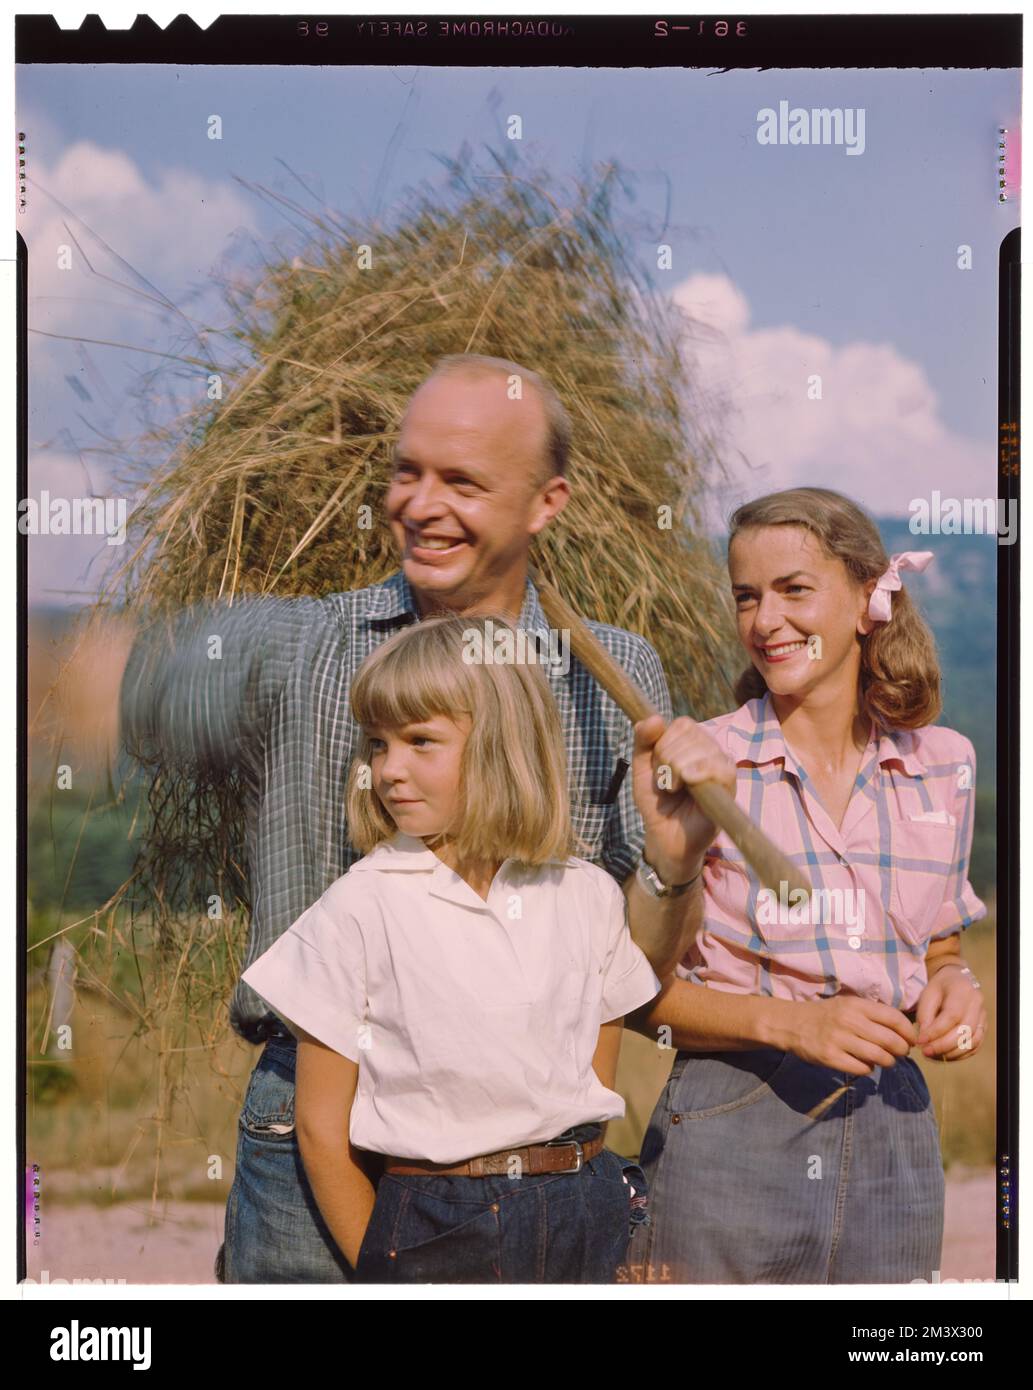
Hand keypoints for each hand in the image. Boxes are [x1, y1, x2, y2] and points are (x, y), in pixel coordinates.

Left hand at [631, 714, 736, 880]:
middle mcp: (712, 752)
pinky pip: (722, 768)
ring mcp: (723, 769)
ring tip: (674, 789)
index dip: (663, 743)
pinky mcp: (730, 789)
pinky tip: (688, 782)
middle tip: (666, 783)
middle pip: (691, 734)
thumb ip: (644, 741)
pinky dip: (699, 772)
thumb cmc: (657, 803)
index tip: (657, 769)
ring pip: (702, 749)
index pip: (683, 724)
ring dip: (677, 770)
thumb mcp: (642, 768)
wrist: (664, 837)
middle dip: (666, 759)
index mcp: (693, 744)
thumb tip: (654, 718)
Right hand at [782, 996, 917, 1074]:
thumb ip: (873, 1015)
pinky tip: (865, 1065)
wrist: (792, 1024)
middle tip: (901, 1053)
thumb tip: (903, 1032)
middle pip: (890, 1040)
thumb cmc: (826, 1015)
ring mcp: (838, 1039)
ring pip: (879, 1057)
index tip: (911, 1040)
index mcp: (856, 1005)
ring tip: (886, 1061)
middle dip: (901, 1050)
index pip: (894, 1018)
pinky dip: (869, 1069)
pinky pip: (861, 1069)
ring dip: (888, 1062)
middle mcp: (848, 1020)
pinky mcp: (830, 1057)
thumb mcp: (848, 1005)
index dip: (908, 1032)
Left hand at [916, 963, 986, 1060]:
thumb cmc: (939, 988)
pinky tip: (944, 1056)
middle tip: (925, 1052)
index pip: (952, 1016)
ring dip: (951, 1053)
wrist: (956, 981)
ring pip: (972, 1042)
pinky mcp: (984, 1028)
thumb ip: (924, 1015)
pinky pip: (975, 1046)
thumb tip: (924, 1038)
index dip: (936, 1032)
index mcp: (962, 990)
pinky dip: (960, 1055)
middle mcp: (977, 1004)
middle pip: (964, 1031)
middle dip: (943, 1046)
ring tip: (932, 1055)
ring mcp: (983, 1017)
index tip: (920, 1041)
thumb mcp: (927, 994)